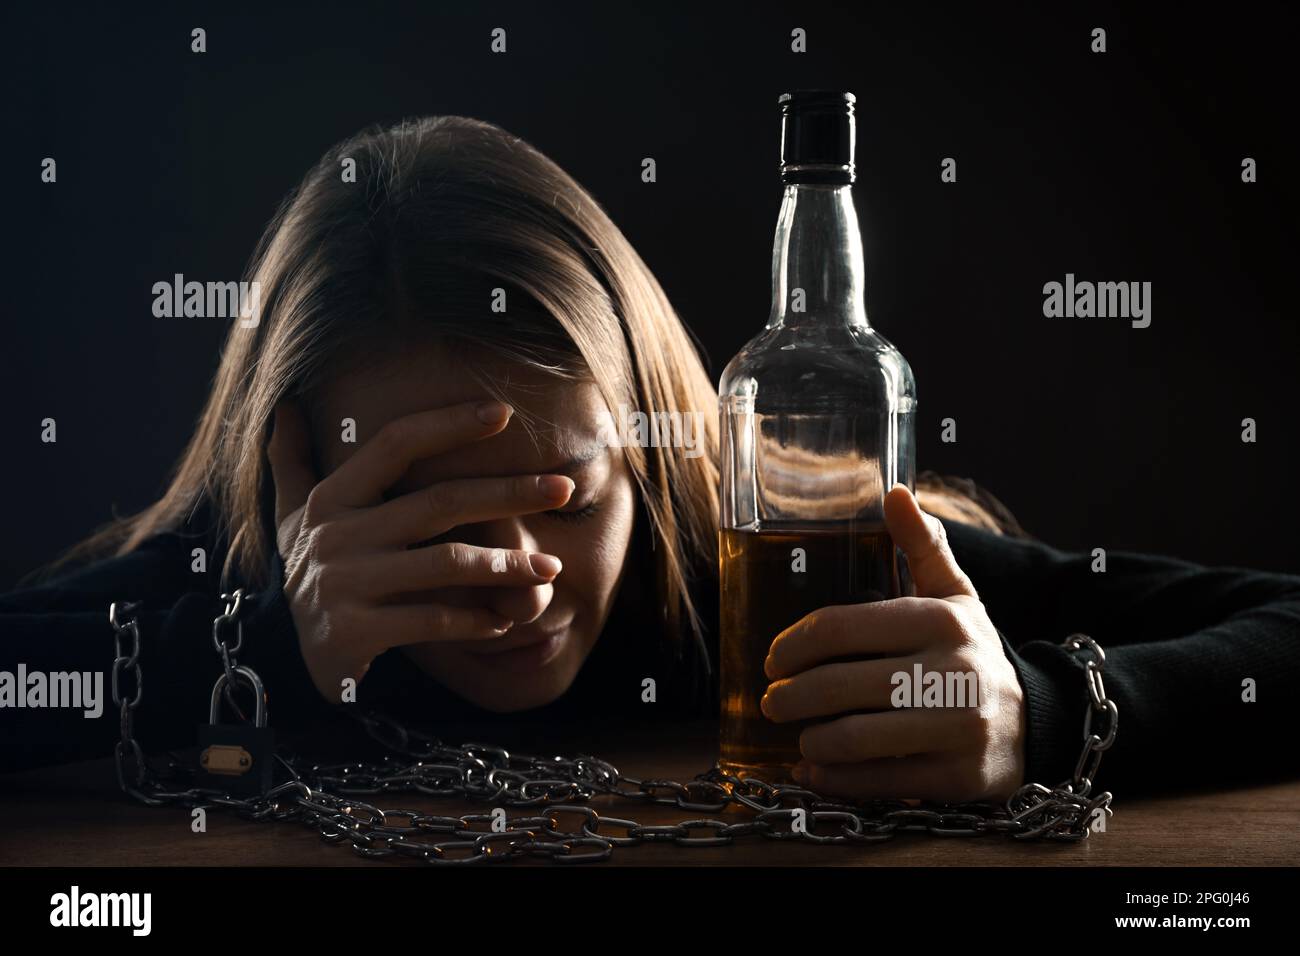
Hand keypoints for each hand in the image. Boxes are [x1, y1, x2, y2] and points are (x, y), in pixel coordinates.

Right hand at [265, 398, 572, 701]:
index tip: (505, 414)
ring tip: (552, 568)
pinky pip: (432, 621)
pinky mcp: (356, 632)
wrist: (280, 654)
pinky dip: (473, 621)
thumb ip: (292, 459)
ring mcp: (346, 584)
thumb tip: (286, 404)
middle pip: (439, 502)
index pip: (396, 445)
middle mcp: (338, 535)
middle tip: (562, 488)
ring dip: (506, 566)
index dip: (449, 425)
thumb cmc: (307, 571)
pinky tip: (505, 621)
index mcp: (332, 498)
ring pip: (444, 564)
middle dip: (508, 493)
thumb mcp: (289, 515)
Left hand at [760, 484, 1026, 801]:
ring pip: (853, 737)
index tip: (773, 659)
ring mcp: (956, 728)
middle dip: (790, 697)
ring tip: (798, 737)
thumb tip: (894, 491)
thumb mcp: (956, 595)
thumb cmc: (974, 653)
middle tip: (772, 702)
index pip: (841, 626)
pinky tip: (815, 772)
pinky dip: (835, 780)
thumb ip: (922, 545)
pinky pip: (878, 781)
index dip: (794, 644)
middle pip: (838, 685)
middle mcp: (951, 671)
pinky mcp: (958, 778)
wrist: (1039, 722)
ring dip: (810, 741)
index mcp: (939, 619)